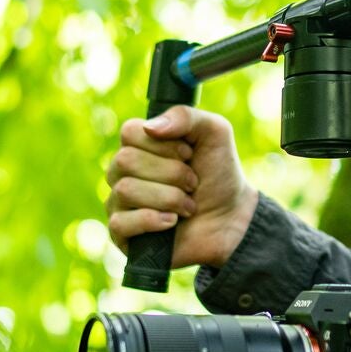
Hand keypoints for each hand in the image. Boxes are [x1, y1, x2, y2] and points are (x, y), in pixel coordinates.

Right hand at [105, 104, 258, 271]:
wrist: (231, 219)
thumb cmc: (219, 174)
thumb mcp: (214, 133)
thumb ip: (185, 116)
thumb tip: (150, 128)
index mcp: (139, 145)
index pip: (129, 132)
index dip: (163, 144)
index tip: (188, 154)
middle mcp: (123, 172)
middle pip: (125, 161)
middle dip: (171, 172)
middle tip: (192, 182)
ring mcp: (119, 203)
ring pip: (125, 190)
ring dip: (168, 198)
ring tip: (188, 206)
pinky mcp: (121, 234)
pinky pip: (120, 223)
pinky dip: (152, 221)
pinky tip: (172, 222)